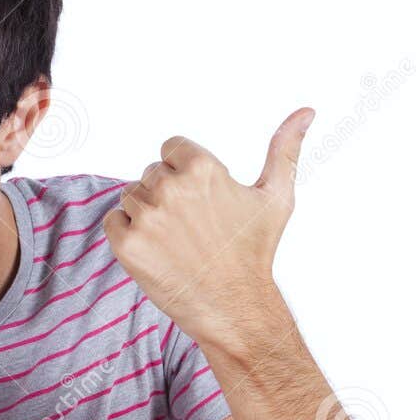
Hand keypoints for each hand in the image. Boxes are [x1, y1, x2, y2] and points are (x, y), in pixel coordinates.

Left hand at [100, 107, 314, 346]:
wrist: (234, 307)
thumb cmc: (254, 253)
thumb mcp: (276, 197)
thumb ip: (284, 149)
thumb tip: (305, 113)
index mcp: (202, 168)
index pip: (171, 149)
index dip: (185, 172)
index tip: (200, 200)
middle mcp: (170, 188)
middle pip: (151, 173)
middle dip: (167, 194)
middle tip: (192, 227)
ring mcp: (146, 216)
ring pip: (132, 195)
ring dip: (147, 213)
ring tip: (176, 240)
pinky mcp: (127, 243)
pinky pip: (113, 220)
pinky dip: (128, 232)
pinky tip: (156, 250)